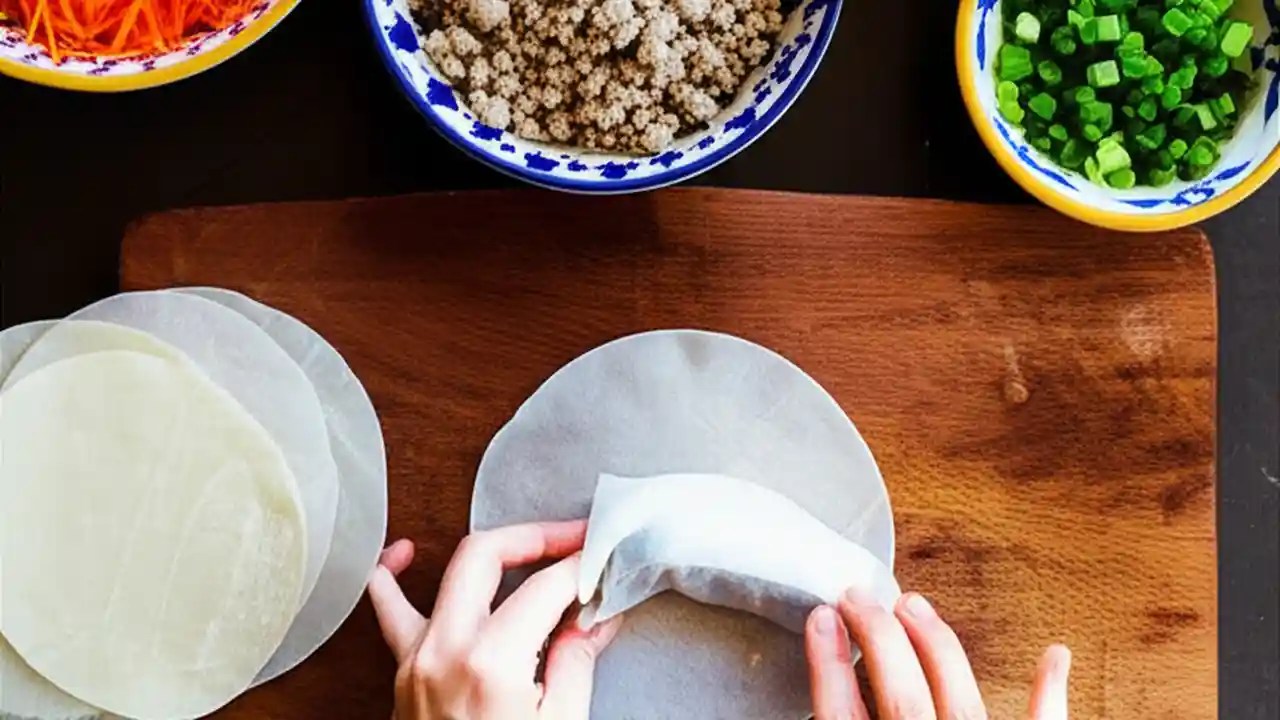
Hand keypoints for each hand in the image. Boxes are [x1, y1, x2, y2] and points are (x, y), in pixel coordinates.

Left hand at [366, 521, 622, 719]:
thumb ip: (576, 661)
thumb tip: (597, 616)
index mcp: (491, 663)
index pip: (546, 586)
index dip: (582, 566)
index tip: (605, 561)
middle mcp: (446, 648)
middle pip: (487, 554)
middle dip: (536, 536)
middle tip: (575, 540)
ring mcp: (416, 657)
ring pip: (444, 571)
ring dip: (487, 549)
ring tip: (523, 541)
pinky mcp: (402, 672)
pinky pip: (385, 609)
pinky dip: (389, 575)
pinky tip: (404, 553)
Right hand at [805, 590, 1069, 719]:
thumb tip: (812, 711)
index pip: (841, 714)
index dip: (827, 663)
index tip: (821, 619)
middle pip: (900, 694)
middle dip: (876, 636)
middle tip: (857, 598)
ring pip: (960, 699)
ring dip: (936, 645)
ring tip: (914, 605)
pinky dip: (1049, 694)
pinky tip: (1054, 655)